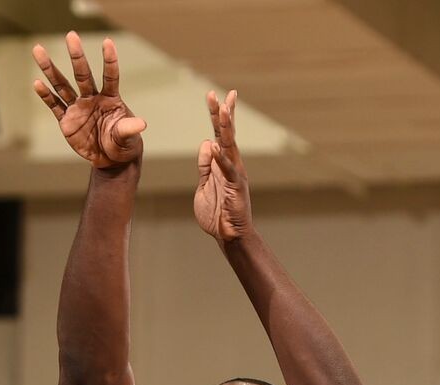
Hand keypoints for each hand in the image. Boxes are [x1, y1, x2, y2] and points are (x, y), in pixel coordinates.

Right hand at [33, 33, 145, 169]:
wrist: (108, 159)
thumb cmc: (122, 143)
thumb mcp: (127, 137)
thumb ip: (129, 128)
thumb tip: (141, 124)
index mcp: (110, 99)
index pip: (110, 76)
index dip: (109, 60)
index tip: (108, 42)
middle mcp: (92, 98)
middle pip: (82, 74)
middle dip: (77, 56)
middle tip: (71, 35)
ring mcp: (78, 107)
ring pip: (62, 85)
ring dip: (50, 69)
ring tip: (38, 50)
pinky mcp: (66, 120)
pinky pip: (55, 105)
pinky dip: (46, 95)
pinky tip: (37, 83)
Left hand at [194, 90, 253, 241]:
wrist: (228, 235)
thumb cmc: (216, 212)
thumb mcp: (204, 185)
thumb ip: (204, 166)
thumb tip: (206, 143)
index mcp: (222, 163)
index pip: (220, 135)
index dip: (218, 116)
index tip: (214, 96)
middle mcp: (231, 164)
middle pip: (226, 134)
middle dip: (221, 114)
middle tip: (215, 94)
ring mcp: (235, 174)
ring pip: (230, 147)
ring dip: (226, 128)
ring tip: (222, 110)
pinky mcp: (236, 187)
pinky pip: (227, 171)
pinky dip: (220, 159)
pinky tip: (214, 146)